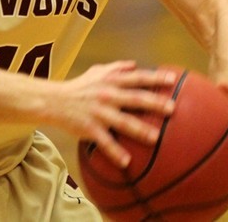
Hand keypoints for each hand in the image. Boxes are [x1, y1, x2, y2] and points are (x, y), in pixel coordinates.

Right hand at [52, 61, 176, 168]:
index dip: (155, 77)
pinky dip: (115, 152)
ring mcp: (99, 112)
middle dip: (154, 103)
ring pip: (122, 122)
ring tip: (155, 138)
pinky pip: (105, 142)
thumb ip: (116, 67)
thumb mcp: (96, 71)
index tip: (172, 79)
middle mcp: (107, 95)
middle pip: (135, 98)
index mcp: (111, 81)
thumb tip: (135, 64)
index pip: (137, 77)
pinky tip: (127, 161)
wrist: (54, 100)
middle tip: (172, 109)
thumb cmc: (79, 86)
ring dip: (140, 130)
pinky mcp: (90, 128)